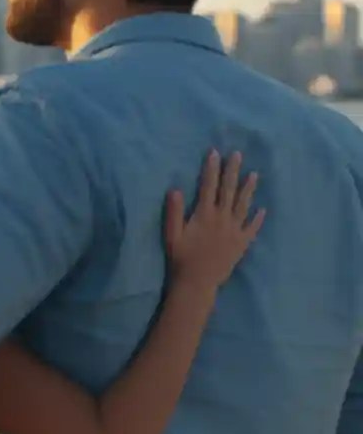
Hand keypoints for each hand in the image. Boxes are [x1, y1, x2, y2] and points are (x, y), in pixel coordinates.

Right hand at [164, 150, 265, 290]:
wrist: (198, 281)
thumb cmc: (181, 257)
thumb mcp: (172, 234)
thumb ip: (173, 212)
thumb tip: (175, 189)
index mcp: (205, 214)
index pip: (208, 186)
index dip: (211, 169)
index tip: (214, 153)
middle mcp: (222, 218)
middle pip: (228, 190)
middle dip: (232, 171)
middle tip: (237, 154)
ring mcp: (235, 230)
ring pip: (243, 205)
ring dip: (248, 189)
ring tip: (254, 174)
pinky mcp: (242, 243)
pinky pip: (252, 228)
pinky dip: (257, 218)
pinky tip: (262, 210)